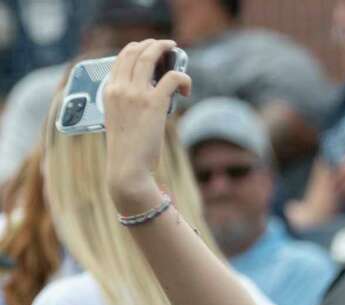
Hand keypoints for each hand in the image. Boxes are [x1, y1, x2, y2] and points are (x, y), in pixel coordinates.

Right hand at [102, 40, 191, 213]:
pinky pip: (172, 78)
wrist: (127, 169)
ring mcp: (135, 94)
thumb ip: (128, 105)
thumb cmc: (127, 150)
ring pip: (150, 58)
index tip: (149, 49)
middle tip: (166, 45)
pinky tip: (186, 89)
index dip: (136, 49)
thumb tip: (152, 96)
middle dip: (151, 44)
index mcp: (108, 92)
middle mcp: (119, 88)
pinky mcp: (154, 103)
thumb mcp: (120, 121)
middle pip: (134, 52)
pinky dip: (183, 78)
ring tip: (176, 50)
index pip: (120, 59)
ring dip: (164, 49)